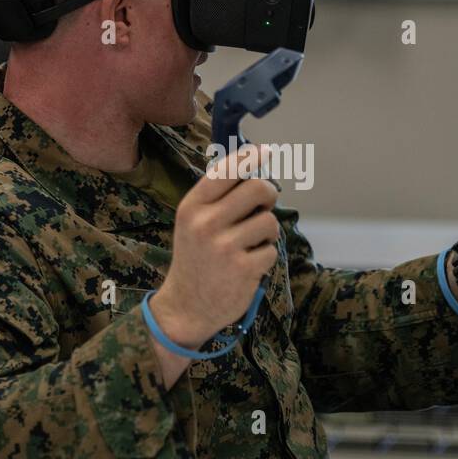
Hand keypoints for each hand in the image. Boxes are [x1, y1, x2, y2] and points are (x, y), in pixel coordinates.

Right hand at [152, 143, 279, 348]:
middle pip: (258, 188)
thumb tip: (251, 166)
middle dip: (269, 194)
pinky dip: (265, 257)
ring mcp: (225, 247)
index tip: (265, 151)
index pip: (225, 171)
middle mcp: (206, 223)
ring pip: (270, 221)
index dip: (249, 158)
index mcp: (192, 207)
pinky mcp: (243, 269)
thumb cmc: (195, 259)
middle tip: (264, 206)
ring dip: (267, 232)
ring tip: (251, 243)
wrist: (186, 307)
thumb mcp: (192, 223)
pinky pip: (271, 250)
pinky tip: (248, 266)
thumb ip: (217, 197)